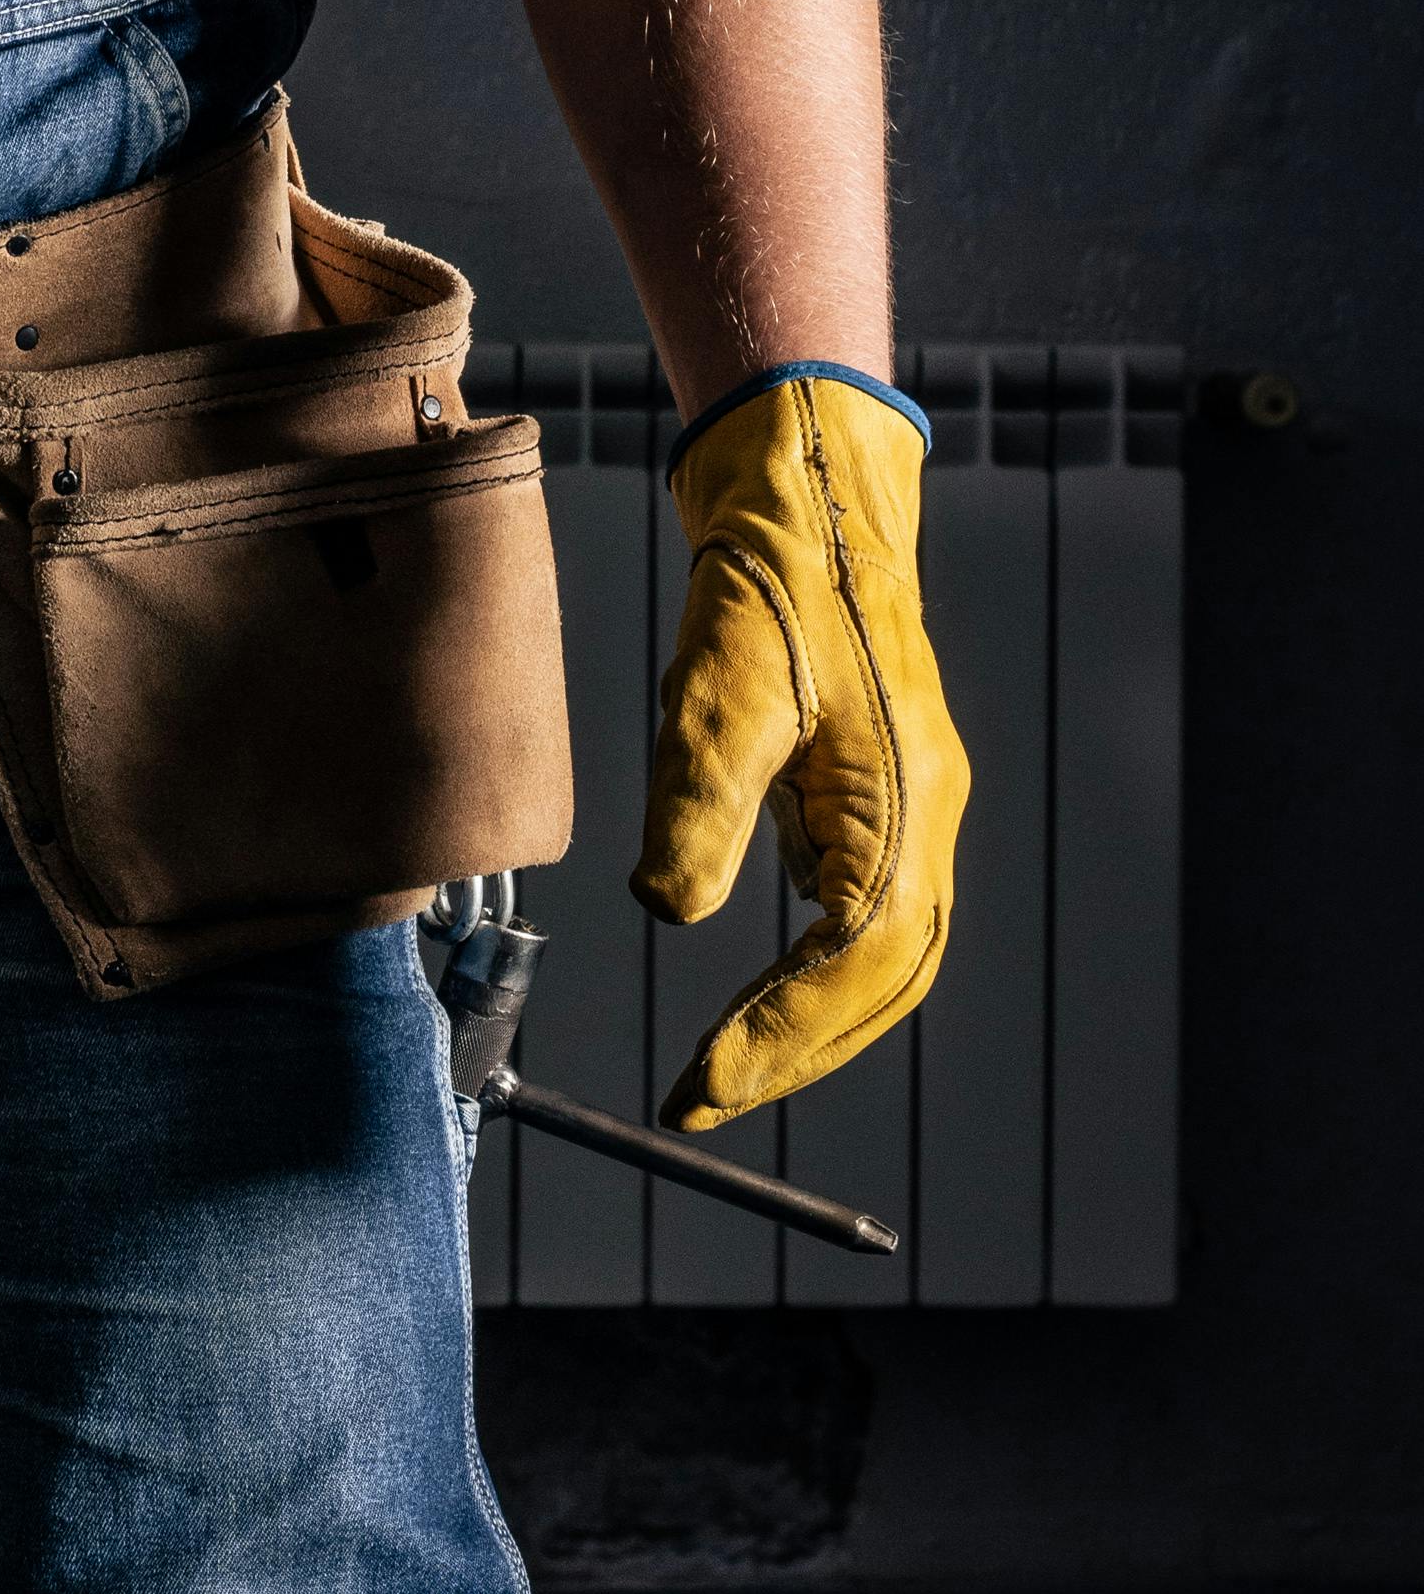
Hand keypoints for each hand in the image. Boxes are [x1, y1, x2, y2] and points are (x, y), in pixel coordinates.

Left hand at [631, 368, 967, 1129]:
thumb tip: (667, 909)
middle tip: (705, 1098)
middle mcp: (925, 817)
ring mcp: (911, 810)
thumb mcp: (722, 684)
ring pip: (884, 957)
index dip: (785, 1030)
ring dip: (813, 1024)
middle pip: (886, 979)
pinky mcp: (878, 799)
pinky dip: (817, 973)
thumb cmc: (773, 579)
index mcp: (904, 799)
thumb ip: (700, 799)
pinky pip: (863, 916)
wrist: (810, 495)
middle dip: (799, 1050)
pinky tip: (761, 996)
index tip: (703, 1081)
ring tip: (728, 1072)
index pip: (857, 957)